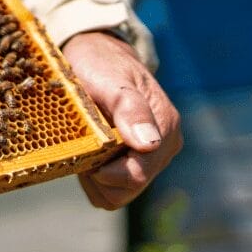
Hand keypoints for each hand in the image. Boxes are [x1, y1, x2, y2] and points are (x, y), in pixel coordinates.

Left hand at [62, 30, 181, 209]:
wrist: (97, 57)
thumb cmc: (102, 64)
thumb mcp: (111, 80)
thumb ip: (130, 109)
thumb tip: (149, 144)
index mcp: (165, 128)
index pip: (137, 175)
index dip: (106, 170)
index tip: (88, 147)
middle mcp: (163, 147)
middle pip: (127, 190)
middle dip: (100, 173)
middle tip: (86, 141)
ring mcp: (149, 157)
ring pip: (118, 195)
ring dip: (95, 177)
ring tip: (88, 144)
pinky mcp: (133, 163)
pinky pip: (110, 190)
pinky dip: (94, 177)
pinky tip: (89, 151)